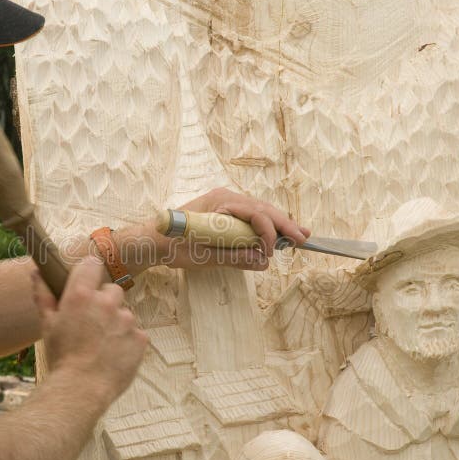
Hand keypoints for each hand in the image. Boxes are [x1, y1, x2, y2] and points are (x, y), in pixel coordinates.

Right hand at [31, 256, 147, 401]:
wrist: (80, 391)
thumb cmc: (60, 357)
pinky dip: (128, 342)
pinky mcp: (140, 338)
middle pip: (112, 290)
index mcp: (81, 295)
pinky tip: (114, 355)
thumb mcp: (47, 325)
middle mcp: (106, 303)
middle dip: (104, 302)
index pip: (92, 265)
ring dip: (117, 324)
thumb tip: (36, 272)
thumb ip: (44, 295)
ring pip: (124, 314)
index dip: (89, 273)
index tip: (86, 284)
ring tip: (102, 345)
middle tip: (92, 324)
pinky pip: (136, 334)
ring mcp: (127, 320)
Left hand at [130, 188, 310, 271]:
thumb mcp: (204, 256)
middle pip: (262, 209)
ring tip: (301, 234)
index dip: (267, 232)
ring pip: (261, 211)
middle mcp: (226, 197)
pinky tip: (282, 233)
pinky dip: (268, 225)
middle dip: (284, 224)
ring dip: (280, 224)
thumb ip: (234, 257)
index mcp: (220, 202)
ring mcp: (227, 202)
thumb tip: (263, 262)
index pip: (254, 213)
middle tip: (304, 238)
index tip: (270, 252)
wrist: (154, 239)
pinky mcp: (227, 211)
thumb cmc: (174, 246)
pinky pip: (253, 216)